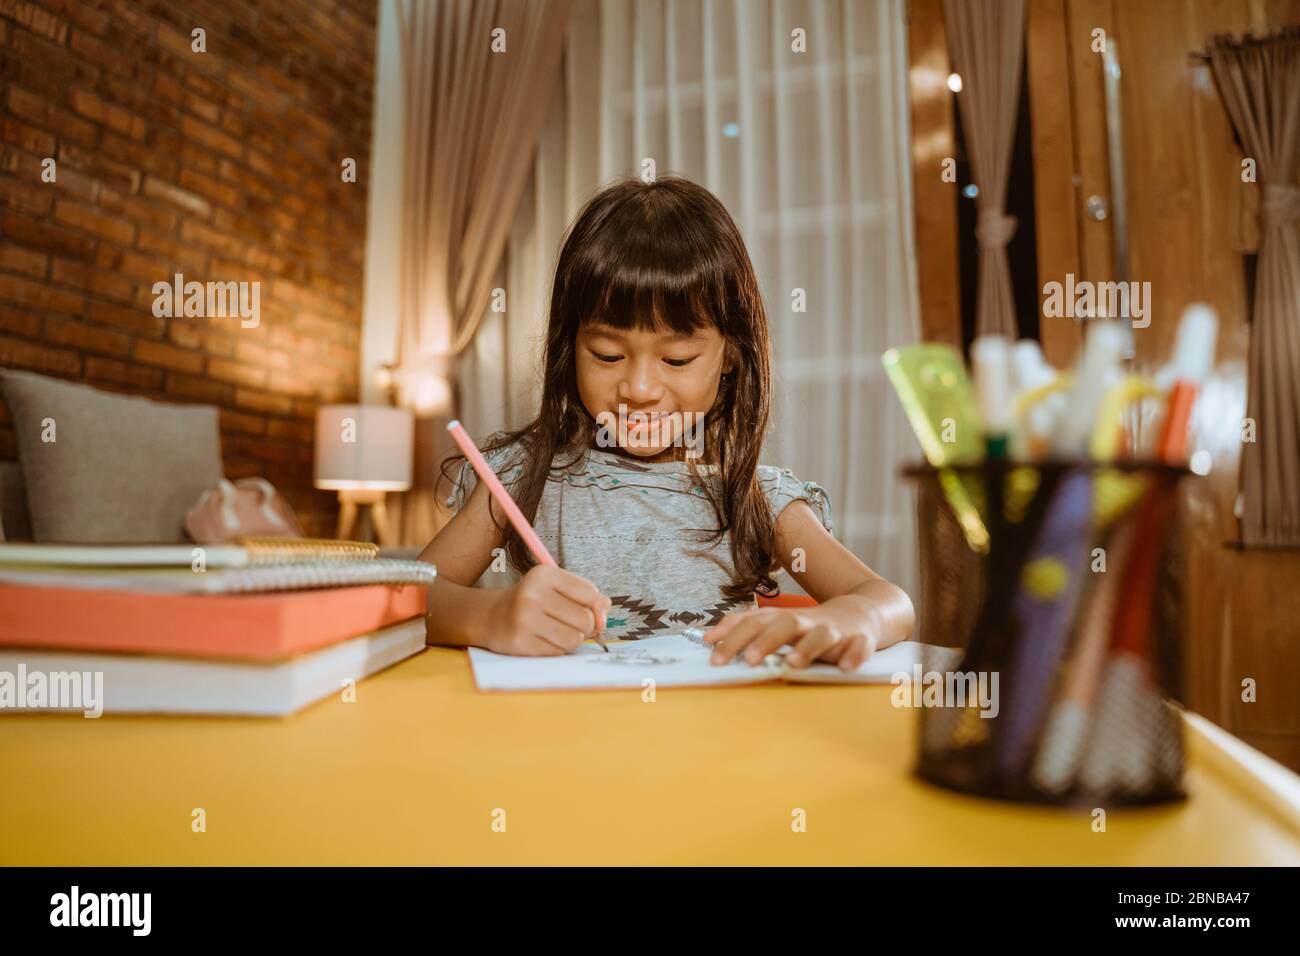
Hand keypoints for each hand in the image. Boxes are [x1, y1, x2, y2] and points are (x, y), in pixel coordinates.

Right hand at [485, 565, 610, 655]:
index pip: (589, 593)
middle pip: (585, 619)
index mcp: (544, 575)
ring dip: (572, 639)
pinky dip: (557, 648)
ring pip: (574, 639)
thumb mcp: (556, 588)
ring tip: (557, 632)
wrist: (492, 616)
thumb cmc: (533, 601)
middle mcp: (532, 594)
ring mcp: (524, 619)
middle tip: (572, 624)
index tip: (589, 610)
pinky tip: (543, 639)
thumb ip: (585, 596)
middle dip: (585, 626)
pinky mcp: (520, 641)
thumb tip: (606, 609)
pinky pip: (558, 652)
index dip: (596, 607)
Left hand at [702, 606, 877, 670]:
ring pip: (820, 634)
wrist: (861, 613)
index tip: (712, 654)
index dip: (733, 636)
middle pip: (785, 624)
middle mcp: (807, 621)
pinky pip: (858, 646)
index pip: (754, 621)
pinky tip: (845, 667)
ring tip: (792, 665)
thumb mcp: (777, 624)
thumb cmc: (809, 626)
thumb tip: (708, 638)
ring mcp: (834, 629)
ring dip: (806, 648)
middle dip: (766, 641)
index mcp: (784, 618)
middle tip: (747, 660)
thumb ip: (746, 630)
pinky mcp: (860, 640)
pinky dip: (853, 655)